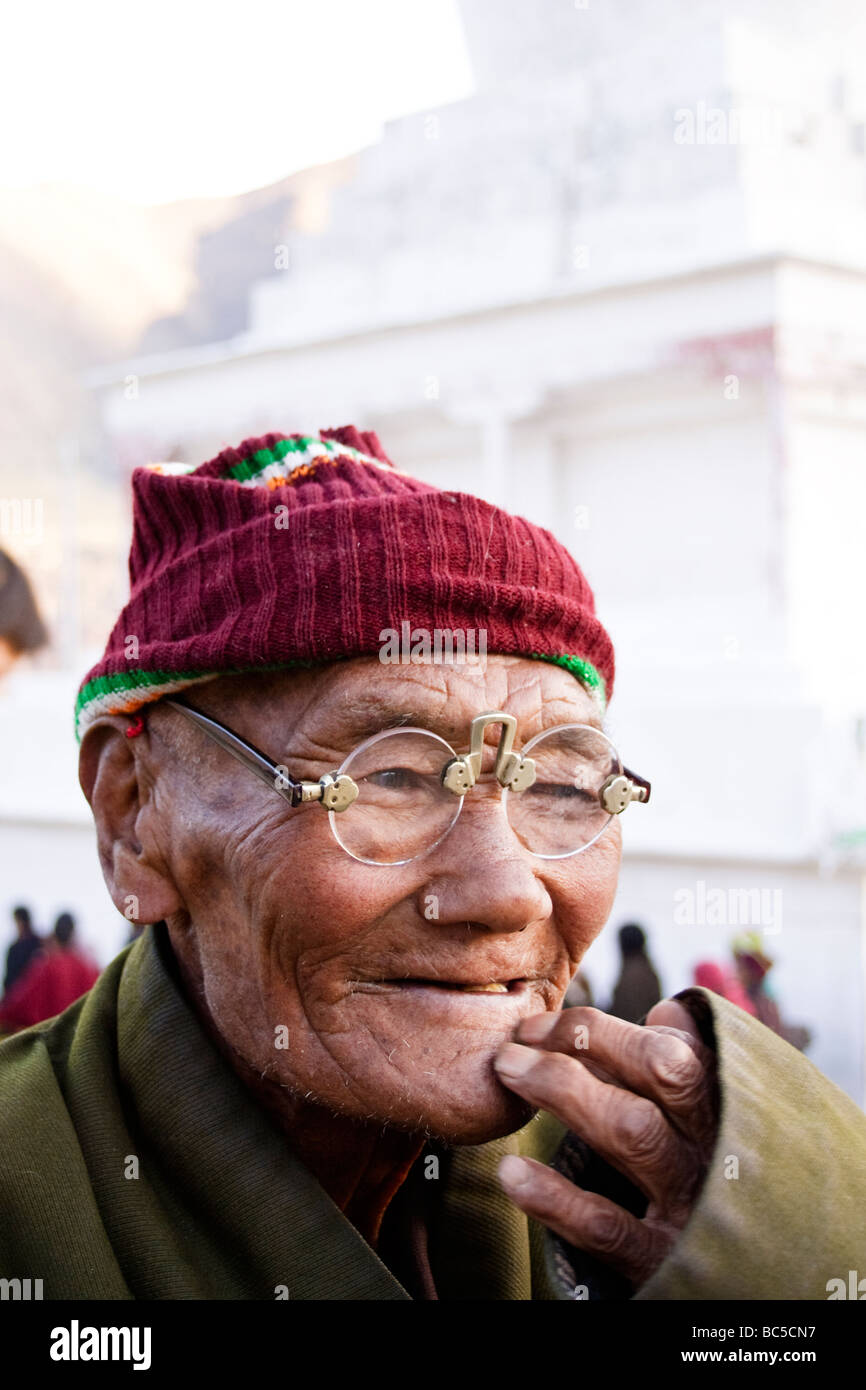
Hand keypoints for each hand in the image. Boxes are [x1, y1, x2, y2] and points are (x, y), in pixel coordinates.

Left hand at [493, 1001, 718, 1290]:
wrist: (759, 1282)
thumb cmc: (722, 1182)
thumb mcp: (721, 1124)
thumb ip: (691, 1066)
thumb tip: (666, 1009)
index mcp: (728, 1111)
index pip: (671, 1051)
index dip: (601, 1030)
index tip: (543, 1025)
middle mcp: (715, 1150)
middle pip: (659, 1075)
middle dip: (582, 1043)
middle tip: (518, 1038)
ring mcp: (691, 1205)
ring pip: (632, 1132)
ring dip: (564, 1090)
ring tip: (508, 1070)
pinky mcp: (661, 1260)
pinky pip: (607, 1226)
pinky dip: (557, 1197)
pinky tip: (511, 1172)